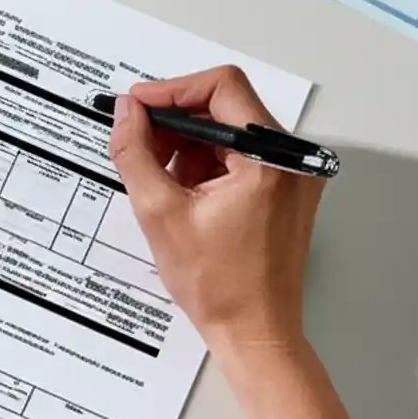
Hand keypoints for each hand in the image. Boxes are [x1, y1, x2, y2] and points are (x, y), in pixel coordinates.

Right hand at [107, 66, 323, 350]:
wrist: (253, 331)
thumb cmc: (217, 285)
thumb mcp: (159, 212)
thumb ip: (135, 152)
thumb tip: (126, 112)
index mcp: (268, 159)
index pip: (222, 86)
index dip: (171, 90)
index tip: (137, 106)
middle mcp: (290, 159)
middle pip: (225, 106)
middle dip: (176, 121)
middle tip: (139, 141)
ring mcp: (291, 174)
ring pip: (229, 131)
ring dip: (188, 145)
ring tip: (161, 180)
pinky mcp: (284, 189)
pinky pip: (239, 156)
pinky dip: (205, 164)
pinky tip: (183, 193)